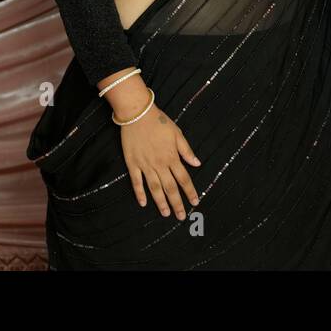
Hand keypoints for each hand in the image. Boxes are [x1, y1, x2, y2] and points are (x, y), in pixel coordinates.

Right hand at [119, 103, 201, 219]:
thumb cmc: (159, 122)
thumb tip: (197, 163)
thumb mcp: (177, 133)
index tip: (195, 202)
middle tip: (181, 216)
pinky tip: (143, 203)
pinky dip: (139, 193)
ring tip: (166, 214)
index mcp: (172, 157)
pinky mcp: (132, 163)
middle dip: (177, 203)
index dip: (190, 191)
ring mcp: (145, 165)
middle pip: (170, 187)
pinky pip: (136, 182)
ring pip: (154, 188)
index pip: (184, 178)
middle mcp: (159, 164)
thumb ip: (186, 150)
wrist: (137, 114)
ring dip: (160, 202)